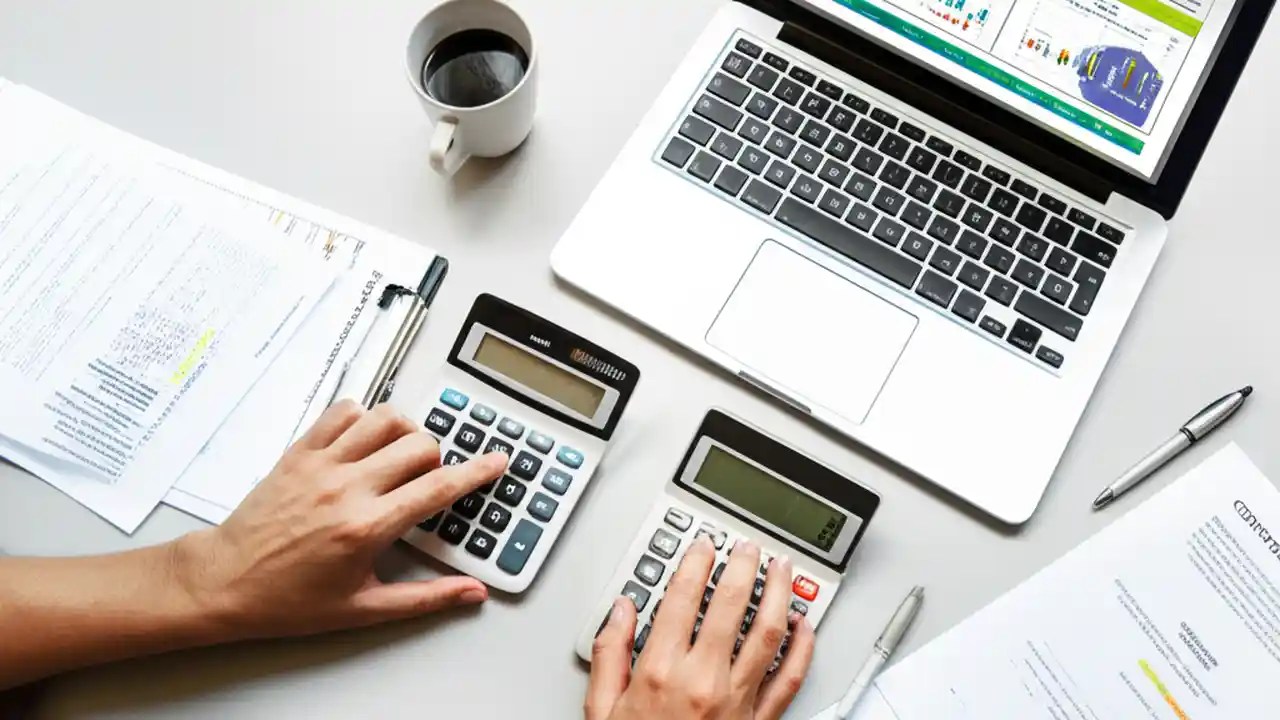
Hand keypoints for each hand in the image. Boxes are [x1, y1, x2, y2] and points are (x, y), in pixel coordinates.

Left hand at [174, 400, 507, 640]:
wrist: (224, 583)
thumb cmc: (288, 599)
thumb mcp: (364, 608)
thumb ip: (426, 598)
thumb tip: (470, 593)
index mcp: (367, 528)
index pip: (438, 487)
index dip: (476, 471)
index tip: (495, 461)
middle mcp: (347, 488)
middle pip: (418, 445)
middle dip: (437, 458)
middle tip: (429, 478)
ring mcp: (321, 465)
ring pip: (384, 419)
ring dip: (404, 431)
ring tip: (400, 455)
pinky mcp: (299, 452)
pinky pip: (342, 412)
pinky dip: (363, 418)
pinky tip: (364, 442)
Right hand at [586, 537, 815, 719]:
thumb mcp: (602, 710)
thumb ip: (608, 653)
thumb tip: (620, 610)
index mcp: (660, 671)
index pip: (682, 598)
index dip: (695, 563)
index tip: (702, 546)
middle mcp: (703, 681)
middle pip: (731, 605)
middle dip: (742, 566)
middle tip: (746, 547)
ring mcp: (737, 701)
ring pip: (769, 633)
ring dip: (780, 594)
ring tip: (782, 571)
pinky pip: (790, 679)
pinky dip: (803, 648)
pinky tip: (805, 625)